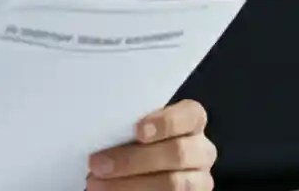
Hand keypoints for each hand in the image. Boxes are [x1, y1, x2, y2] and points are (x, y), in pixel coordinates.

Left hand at [86, 99, 216, 190]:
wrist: (137, 171)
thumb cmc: (132, 142)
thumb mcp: (133, 129)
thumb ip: (126, 125)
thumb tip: (98, 126)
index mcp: (191, 122)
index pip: (190, 115)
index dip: (166, 122)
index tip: (138, 131)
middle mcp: (201, 150)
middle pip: (178, 153)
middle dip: (133, 160)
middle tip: (97, 164)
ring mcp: (199, 179)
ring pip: (174, 183)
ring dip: (131, 184)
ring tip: (97, 185)